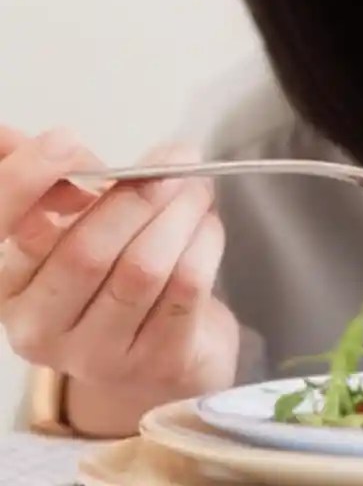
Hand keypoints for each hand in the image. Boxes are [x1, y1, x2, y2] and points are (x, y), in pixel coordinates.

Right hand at [0, 126, 239, 434]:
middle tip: (175, 158)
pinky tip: (206, 225)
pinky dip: (203, 244)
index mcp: (6, 286)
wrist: (159, 358)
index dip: (28, 181)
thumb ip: (42, 183)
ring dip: (179, 214)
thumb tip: (4, 135)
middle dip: (136, 194)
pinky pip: (185, 287)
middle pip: (85, 250)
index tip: (66, 140)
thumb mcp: (70, 229)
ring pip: (143, 267)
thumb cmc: (110, 278)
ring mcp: (97, 353)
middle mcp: (38, 327)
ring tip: (197, 187)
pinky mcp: (157, 361)